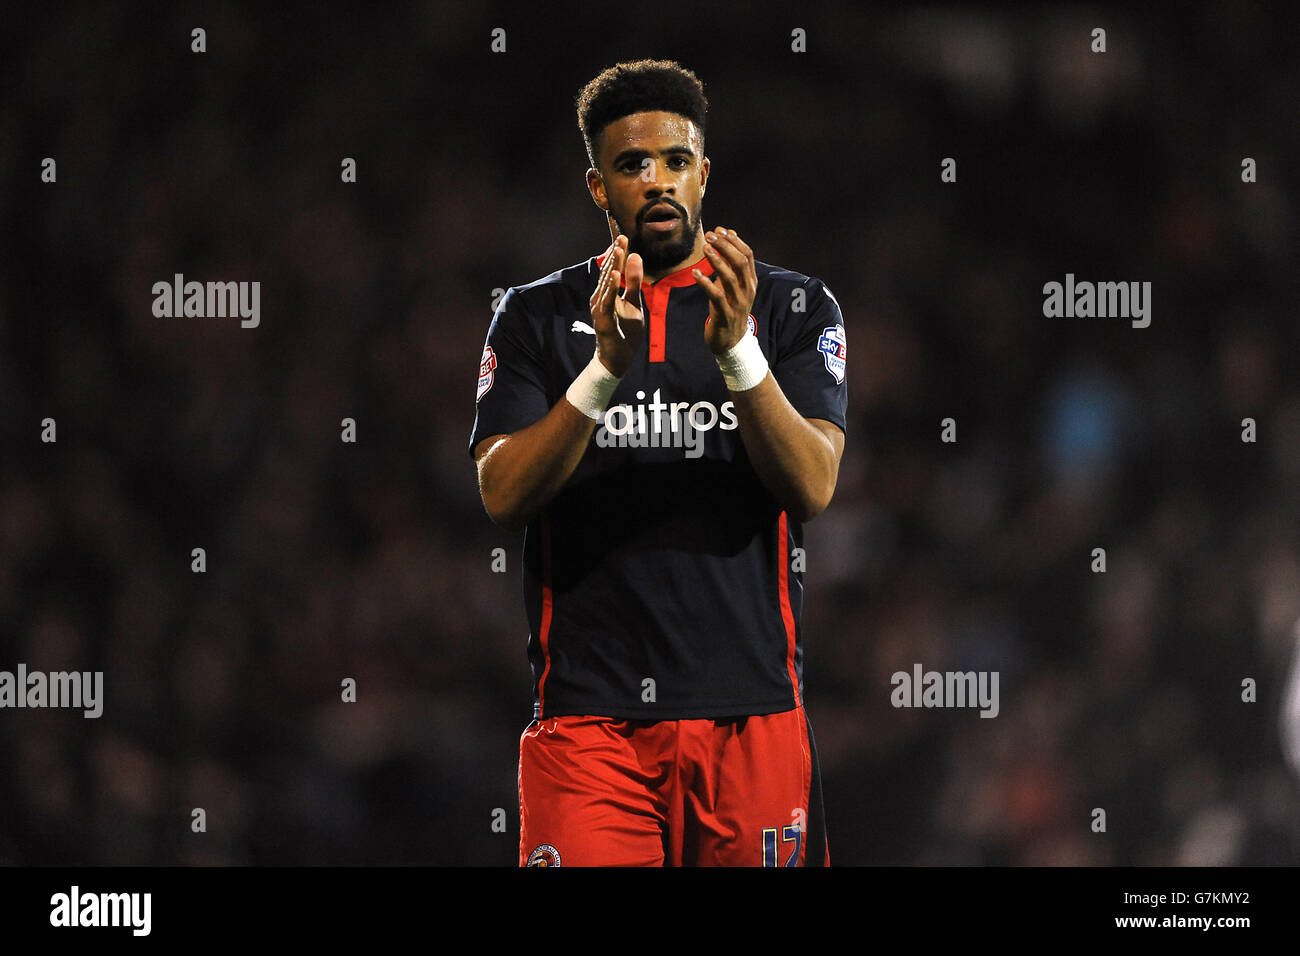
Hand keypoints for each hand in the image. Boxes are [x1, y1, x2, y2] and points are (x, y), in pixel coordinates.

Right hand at [589, 235, 644, 376]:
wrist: (618, 358)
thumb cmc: (625, 331)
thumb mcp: (634, 303)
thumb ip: (634, 281)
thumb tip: (635, 256)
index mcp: (608, 292)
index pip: (613, 269)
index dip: (618, 253)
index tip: (624, 236)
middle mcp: (600, 298)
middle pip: (608, 272)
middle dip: (615, 254)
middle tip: (621, 237)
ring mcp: (600, 309)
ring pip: (606, 284)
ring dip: (613, 266)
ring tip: (619, 250)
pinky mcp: (602, 320)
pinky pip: (607, 301)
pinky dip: (610, 287)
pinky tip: (615, 275)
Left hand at [693, 227, 756, 354]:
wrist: (731, 342)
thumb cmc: (728, 309)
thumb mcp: (732, 285)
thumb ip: (731, 263)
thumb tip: (729, 234)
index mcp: (750, 281)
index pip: (747, 255)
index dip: (734, 240)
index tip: (719, 230)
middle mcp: (747, 290)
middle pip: (740, 262)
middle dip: (725, 246)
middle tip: (710, 235)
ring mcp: (738, 303)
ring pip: (730, 277)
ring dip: (717, 260)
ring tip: (705, 248)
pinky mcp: (725, 315)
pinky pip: (716, 296)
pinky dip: (705, 283)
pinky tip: (696, 273)